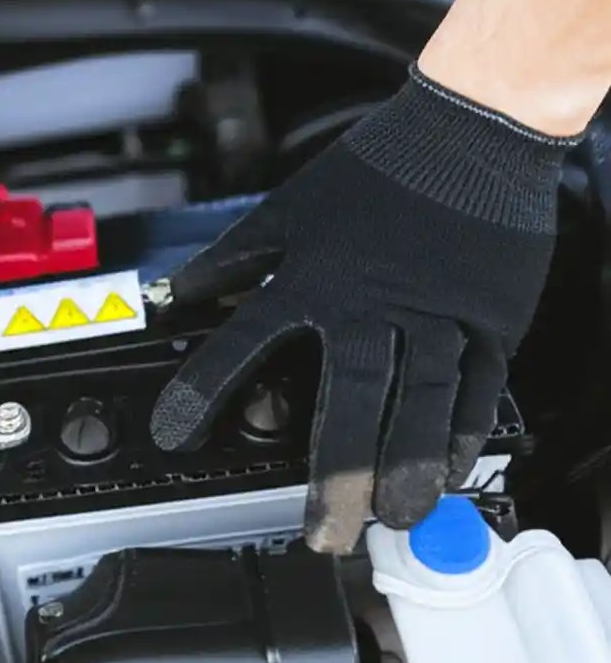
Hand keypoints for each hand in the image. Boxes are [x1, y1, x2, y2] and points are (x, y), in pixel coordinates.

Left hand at [150, 71, 574, 553]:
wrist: (472, 131)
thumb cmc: (376, 170)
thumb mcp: (288, 208)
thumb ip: (231, 258)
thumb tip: (178, 293)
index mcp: (315, 277)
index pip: (245, 339)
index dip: (205, 389)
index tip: (174, 434)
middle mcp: (375, 302)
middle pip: (353, 396)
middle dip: (337, 472)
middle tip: (323, 532)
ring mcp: (438, 314)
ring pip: (422, 401)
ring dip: (406, 465)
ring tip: (393, 517)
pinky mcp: (489, 319)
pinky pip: (477, 387)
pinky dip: (460, 432)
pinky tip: (445, 470)